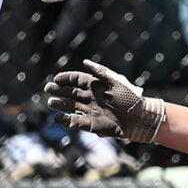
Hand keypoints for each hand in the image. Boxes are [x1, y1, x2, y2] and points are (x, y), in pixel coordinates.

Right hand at [45, 59, 164, 142]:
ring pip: (71, 107)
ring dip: (61, 105)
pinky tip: (58, 118)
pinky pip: (76, 122)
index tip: (56, 79)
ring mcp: (91, 111)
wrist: (140, 120)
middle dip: (59, 91)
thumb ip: (100, 72)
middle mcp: (92, 98)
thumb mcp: (117, 82)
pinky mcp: (93, 125)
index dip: (66, 79)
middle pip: (71, 93)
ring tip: (51, 103)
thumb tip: (85, 62)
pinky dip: (67, 121)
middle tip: (48, 89)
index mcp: (97, 86)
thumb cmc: (130, 99)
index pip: (77, 80)